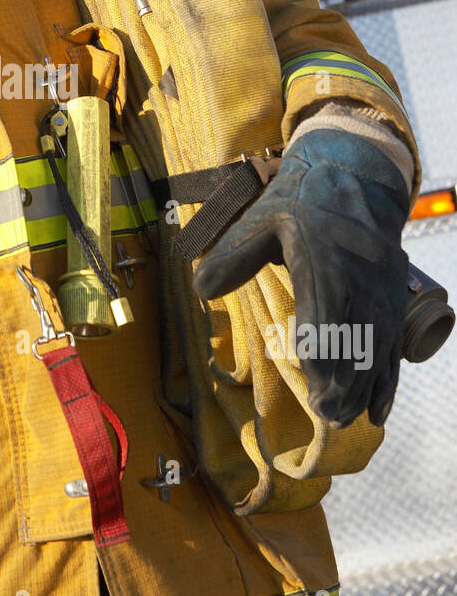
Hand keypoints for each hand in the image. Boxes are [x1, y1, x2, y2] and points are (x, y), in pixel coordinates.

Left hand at [191, 128, 409, 428]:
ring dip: (363, 386)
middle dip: (344, 381)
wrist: (354, 178)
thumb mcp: (259, 219)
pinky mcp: (395, 295)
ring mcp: (383, 287)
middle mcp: (361, 276)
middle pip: (357, 339)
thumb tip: (200, 289)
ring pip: (378, 345)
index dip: (322, 355)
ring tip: (343, 417)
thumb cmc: (299, 202)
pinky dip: (388, 377)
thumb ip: (231, 255)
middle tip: (327, 415)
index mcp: (324, 258)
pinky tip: (379, 408)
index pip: (327, 315)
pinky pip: (394, 342)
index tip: (312, 389)